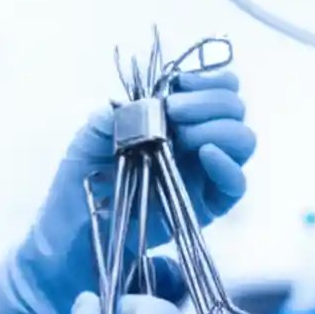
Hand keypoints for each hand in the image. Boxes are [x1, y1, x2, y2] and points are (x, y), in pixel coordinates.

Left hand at [16, 67, 253, 313]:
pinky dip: (227, 164)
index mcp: (172, 119)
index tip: (179, 84)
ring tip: (184, 136)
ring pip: (242, 140)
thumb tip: (130, 102)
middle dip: (209, 101)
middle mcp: (195, 141)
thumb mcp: (87, 140)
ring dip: (219, 127)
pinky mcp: (206, 206)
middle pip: (234, 109)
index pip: (216, 87)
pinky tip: (206, 155)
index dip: (207, 78)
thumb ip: (109, 116)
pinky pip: (235, 184)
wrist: (72, 234)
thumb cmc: (79, 183)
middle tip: (175, 112)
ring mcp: (203, 174)